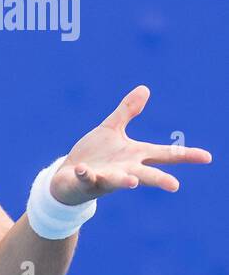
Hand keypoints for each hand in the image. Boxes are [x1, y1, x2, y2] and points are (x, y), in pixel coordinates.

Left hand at [50, 85, 211, 205]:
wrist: (67, 177)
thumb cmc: (94, 155)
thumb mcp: (111, 130)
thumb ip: (127, 111)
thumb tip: (144, 88)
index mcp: (134, 156)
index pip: (164, 155)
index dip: (185, 155)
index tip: (207, 157)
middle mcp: (124, 169)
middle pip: (146, 174)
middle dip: (159, 179)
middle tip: (175, 186)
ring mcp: (104, 177)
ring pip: (117, 181)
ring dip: (124, 180)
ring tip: (133, 182)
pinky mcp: (84, 181)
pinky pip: (85, 178)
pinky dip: (85, 174)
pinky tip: (83, 169)